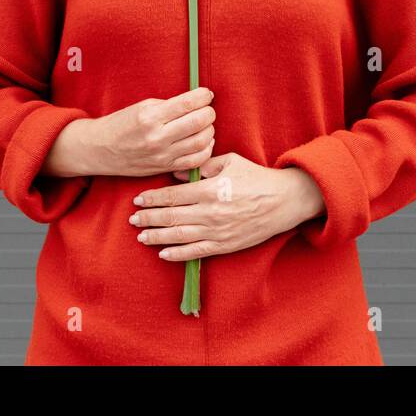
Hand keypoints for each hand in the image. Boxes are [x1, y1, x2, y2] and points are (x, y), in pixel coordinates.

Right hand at [42, 87, 215, 177]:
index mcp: (150, 116)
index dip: (203, 96)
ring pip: (201, 142)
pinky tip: (203, 141)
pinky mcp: (165, 168)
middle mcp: (157, 137)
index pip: (188, 103)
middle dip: (209, 112)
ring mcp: (162, 155)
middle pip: (199, 122)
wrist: (100, 150)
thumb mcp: (142, 107)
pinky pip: (196, 161)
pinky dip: (206, 149)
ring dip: (209, 130)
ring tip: (205, 124)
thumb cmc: (121, 123)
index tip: (206, 94)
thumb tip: (196, 102)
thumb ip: (169, 105)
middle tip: (207, 108)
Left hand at [128, 152, 325, 261]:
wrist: (283, 201)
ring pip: (179, 236)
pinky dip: (177, 254)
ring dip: (157, 237)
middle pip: (171, 217)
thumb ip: (202, 166)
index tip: (138, 199)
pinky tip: (163, 253)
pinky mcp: (225, 245)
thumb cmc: (256, 177)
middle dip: (149, 218)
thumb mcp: (230, 161)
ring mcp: (217, 231)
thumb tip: (176, 173)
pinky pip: (196, 252)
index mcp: (210, 189)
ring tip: (141, 236)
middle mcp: (210, 212)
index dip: (153, 198)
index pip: (173, 195)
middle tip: (132, 218)